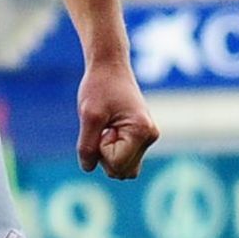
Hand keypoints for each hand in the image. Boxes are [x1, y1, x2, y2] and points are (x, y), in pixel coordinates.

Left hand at [78, 62, 157, 179]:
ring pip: (125, 168)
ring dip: (109, 154)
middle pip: (122, 171)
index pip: (116, 164)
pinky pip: (125, 157)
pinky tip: (110, 128)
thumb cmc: (100, 86)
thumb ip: (87, 145)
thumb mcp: (89, 116)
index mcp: (142, 131)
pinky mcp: (141, 136)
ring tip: (106, 128)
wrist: (110, 66)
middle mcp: (150, 136)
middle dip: (105, 155)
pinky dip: (113, 149)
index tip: (103, 125)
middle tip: (103, 127)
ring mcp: (148, 137)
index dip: (101, 149)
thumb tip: (88, 168)